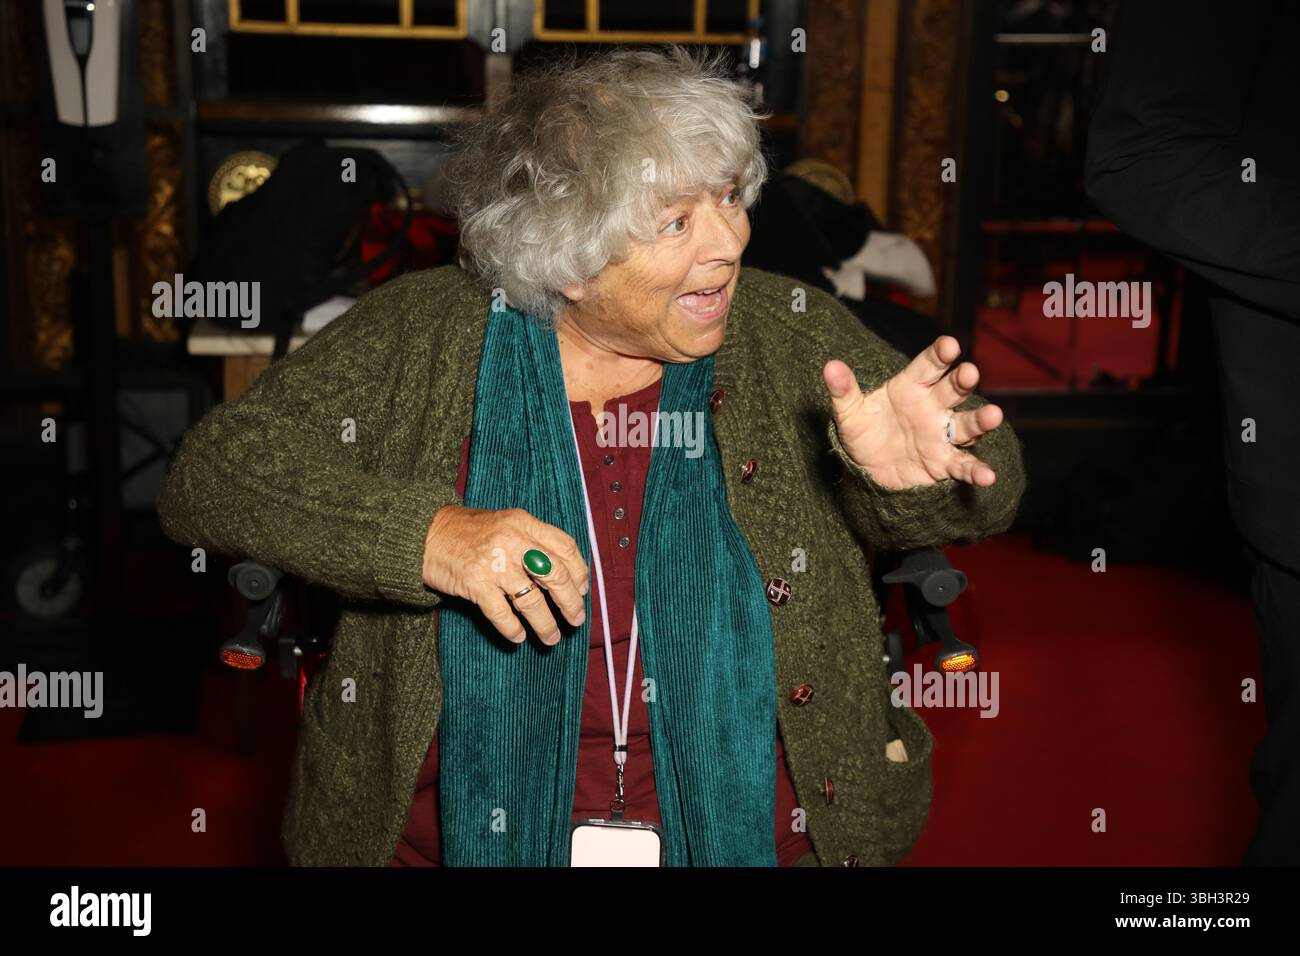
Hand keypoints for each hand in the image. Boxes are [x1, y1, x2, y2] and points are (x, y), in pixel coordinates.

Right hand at [423, 505, 589, 645]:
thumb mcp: (506, 523)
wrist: (425, 533)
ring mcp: (494, 563)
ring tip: (552, 637)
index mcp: (524, 523)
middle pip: (555, 576)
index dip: (579, 572)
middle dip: (571, 603)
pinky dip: (513, 629)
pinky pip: (502, 613)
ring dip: (545, 624)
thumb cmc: (468, 531)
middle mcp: (513, 541)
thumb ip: (533, 541)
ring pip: (532, 600)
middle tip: (576, 619)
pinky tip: (518, 637)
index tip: (582, 589)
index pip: (565, 547)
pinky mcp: (475, 583)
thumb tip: (564, 574)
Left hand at [823, 335, 1004, 489]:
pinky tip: (987, 476)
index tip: (949, 345)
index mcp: (911, 387)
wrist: (867, 470)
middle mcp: (932, 407)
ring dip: (981, 420)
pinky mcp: (944, 463)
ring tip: (993, 415)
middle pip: (952, 391)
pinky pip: (963, 465)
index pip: (928, 366)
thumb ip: (843, 391)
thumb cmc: (864, 433)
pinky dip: (976, 471)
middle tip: (969, 372)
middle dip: (962, 381)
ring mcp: (941, 435)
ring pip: (966, 424)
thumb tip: (830, 366)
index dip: (940, 355)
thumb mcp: (849, 413)